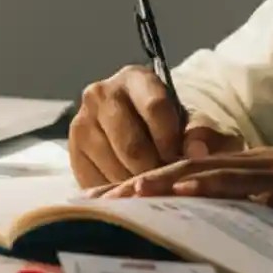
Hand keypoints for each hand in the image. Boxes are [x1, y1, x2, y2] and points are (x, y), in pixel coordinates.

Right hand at [68, 65, 242, 187]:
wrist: (136, 127)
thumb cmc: (168, 123)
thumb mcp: (189, 122)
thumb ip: (200, 133)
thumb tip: (198, 153)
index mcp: (135, 78)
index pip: (155, 107)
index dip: (172, 140)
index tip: (182, 161)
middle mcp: (101, 94)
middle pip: (131, 144)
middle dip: (155, 170)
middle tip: (169, 184)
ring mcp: (82, 122)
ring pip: (113, 165)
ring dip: (137, 185)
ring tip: (153, 189)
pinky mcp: (72, 151)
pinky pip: (95, 181)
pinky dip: (117, 193)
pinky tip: (132, 194)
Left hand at [94, 147, 272, 233]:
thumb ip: (259, 212)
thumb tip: (225, 230)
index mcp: (252, 169)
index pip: (188, 174)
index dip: (146, 185)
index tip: (109, 199)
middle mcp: (255, 162)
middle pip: (183, 167)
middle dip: (137, 182)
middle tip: (96, 196)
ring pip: (205, 170)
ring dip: (160, 179)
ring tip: (122, 191)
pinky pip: (244, 181)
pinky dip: (209, 183)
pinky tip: (180, 187)